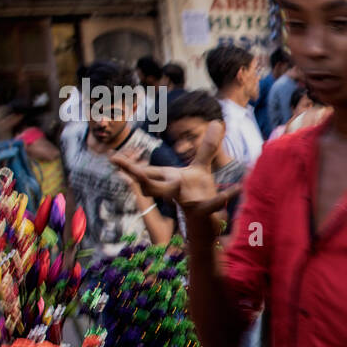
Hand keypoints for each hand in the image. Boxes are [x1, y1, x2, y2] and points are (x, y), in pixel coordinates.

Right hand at [111, 121, 237, 221]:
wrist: (207, 225)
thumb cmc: (198, 194)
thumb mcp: (202, 168)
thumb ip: (207, 146)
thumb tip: (217, 122)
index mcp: (169, 179)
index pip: (147, 172)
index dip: (128, 166)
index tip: (112, 158)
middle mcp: (174, 191)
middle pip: (151, 183)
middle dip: (135, 174)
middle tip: (118, 164)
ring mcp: (187, 202)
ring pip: (171, 194)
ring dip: (168, 188)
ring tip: (165, 181)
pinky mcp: (203, 212)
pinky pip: (212, 205)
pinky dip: (223, 198)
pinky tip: (235, 189)